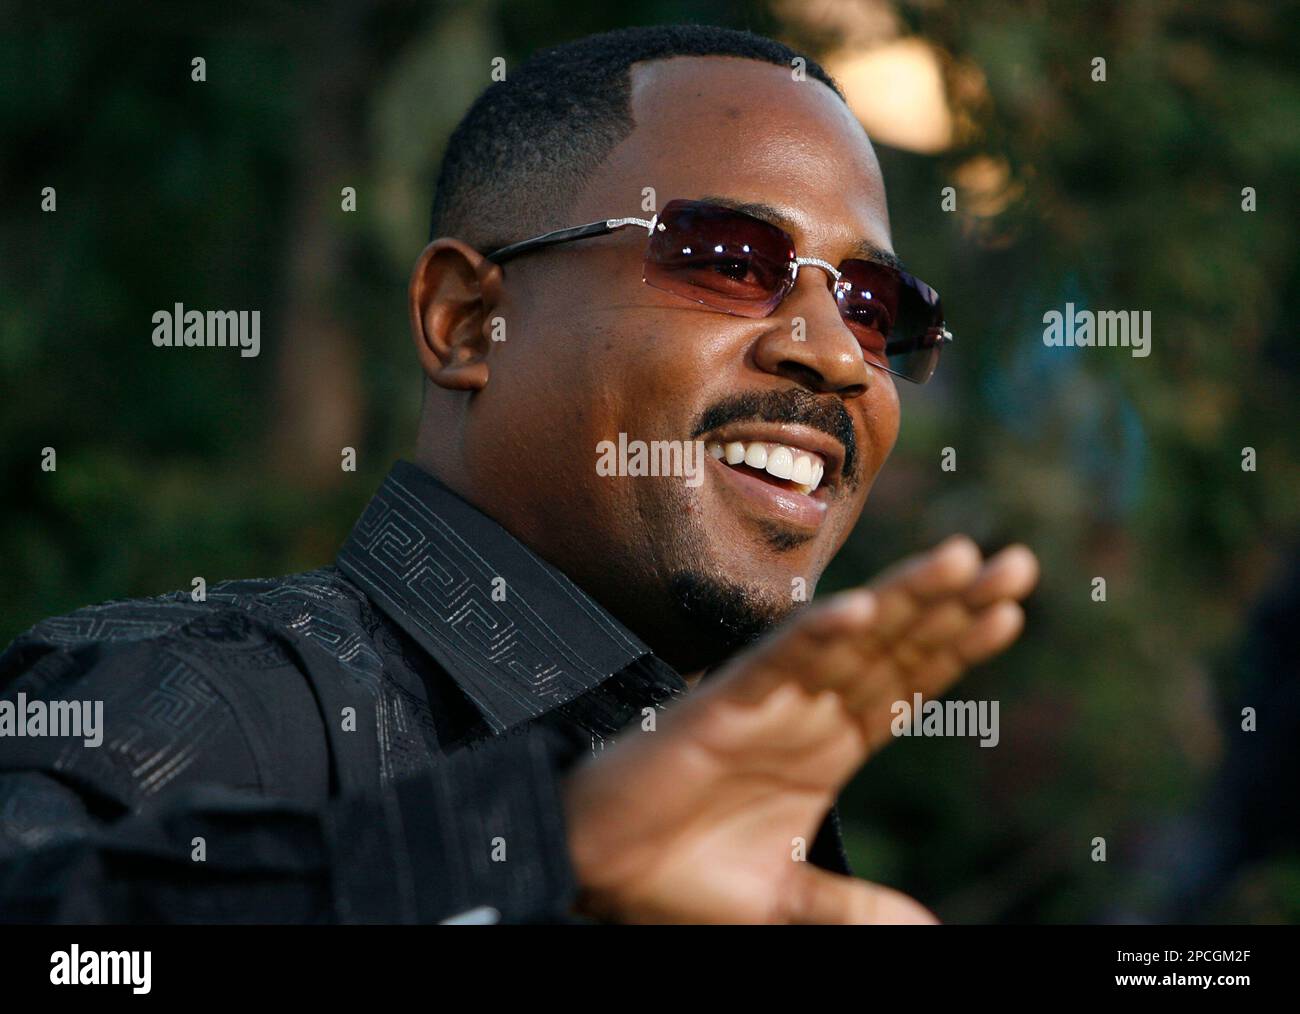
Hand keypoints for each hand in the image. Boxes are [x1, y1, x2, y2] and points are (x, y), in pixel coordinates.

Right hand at [561, 535, 1038, 922]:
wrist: (605, 871)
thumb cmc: (686, 878)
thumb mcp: (791, 900)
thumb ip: (855, 907)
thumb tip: (928, 932)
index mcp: (830, 746)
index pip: (909, 684)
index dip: (959, 648)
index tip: (1012, 613)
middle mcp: (808, 713)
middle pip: (895, 646)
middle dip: (955, 605)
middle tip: (1019, 564)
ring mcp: (769, 702)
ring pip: (847, 637)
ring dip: (903, 598)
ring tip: (961, 560)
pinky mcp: (722, 706)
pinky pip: (775, 661)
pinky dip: (816, 635)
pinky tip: (860, 610)